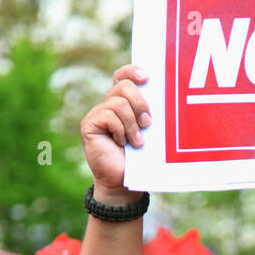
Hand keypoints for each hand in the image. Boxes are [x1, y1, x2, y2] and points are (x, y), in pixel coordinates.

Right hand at [79, 64, 150, 201]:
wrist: (124, 183)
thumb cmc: (140, 159)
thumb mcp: (149, 133)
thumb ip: (150, 115)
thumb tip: (164, 97)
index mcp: (124, 103)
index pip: (123, 76)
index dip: (132, 71)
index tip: (147, 77)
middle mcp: (109, 105)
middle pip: (123, 85)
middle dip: (140, 102)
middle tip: (148, 123)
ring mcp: (98, 114)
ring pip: (118, 102)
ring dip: (132, 124)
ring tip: (137, 142)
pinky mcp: (89, 124)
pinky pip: (108, 115)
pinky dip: (120, 130)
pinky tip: (122, 143)